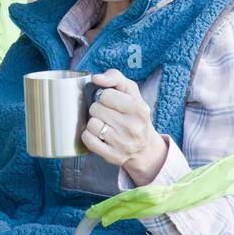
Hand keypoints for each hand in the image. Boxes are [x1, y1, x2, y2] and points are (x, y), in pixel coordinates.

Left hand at [81, 69, 168, 186]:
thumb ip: (115, 78)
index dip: (104, 97)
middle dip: (98, 110)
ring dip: (94, 123)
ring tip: (105, 125)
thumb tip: (96, 78)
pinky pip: (88, 140)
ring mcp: (123, 144)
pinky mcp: (113, 156)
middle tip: (108, 115)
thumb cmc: (134, 114)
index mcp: (138, 109)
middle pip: (96, 109)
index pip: (105, 95)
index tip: (111, 102)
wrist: (145, 147)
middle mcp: (133, 127)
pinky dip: (89, 136)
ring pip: (91, 124)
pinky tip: (99, 136)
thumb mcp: (131, 92)